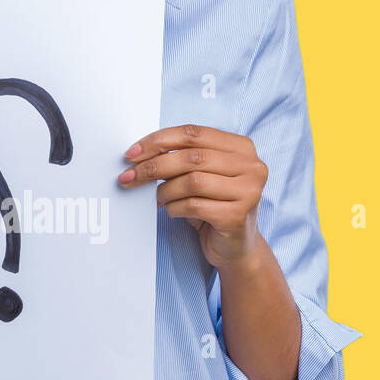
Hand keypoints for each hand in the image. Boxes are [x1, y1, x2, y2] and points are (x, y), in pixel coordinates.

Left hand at [118, 124, 267, 269]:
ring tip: (158, 198)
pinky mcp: (238, 216)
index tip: (131, 153)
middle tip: (128, 176)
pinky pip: (194, 206)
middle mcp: (252, 166)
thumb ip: (180, 157)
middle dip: (153, 167)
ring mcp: (249, 192)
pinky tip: (172, 211)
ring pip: (192, 181)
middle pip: (191, 157)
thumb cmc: (213, 204)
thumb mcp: (201, 174)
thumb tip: (138, 153)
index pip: (193, 133)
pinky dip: (174, 208)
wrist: (236, 246)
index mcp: (241, 147)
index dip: (158, 140)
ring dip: (165, 191)